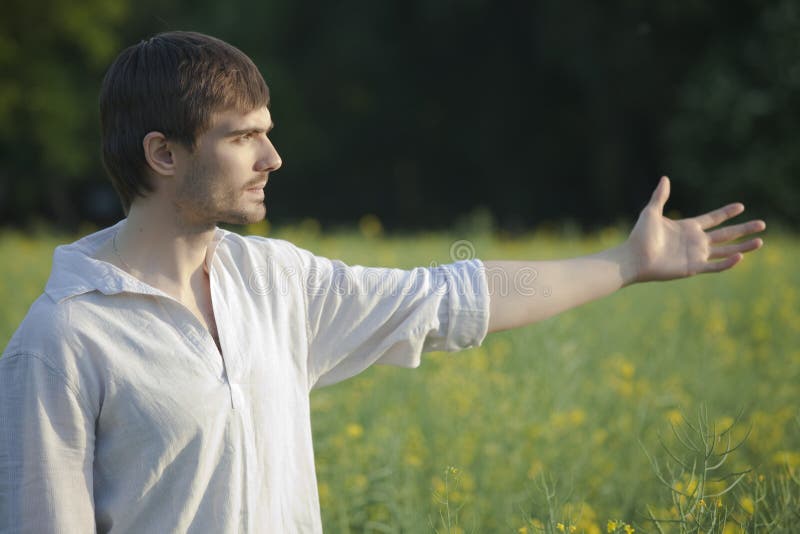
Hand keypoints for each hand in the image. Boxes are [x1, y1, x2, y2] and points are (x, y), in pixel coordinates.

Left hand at [624, 176, 765, 283]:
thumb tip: (665, 178)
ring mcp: (695, 255)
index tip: (741, 206)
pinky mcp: (692, 268)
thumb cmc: (640, 236)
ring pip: (725, 250)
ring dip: (743, 246)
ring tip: (760, 241)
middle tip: (762, 224)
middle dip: (744, 229)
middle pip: (726, 234)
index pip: (713, 218)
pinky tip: (740, 256)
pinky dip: (727, 263)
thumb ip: (660, 196)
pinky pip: (714, 266)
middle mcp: (695, 241)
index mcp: (688, 227)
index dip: (726, 213)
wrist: (633, 257)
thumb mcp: (651, 212)